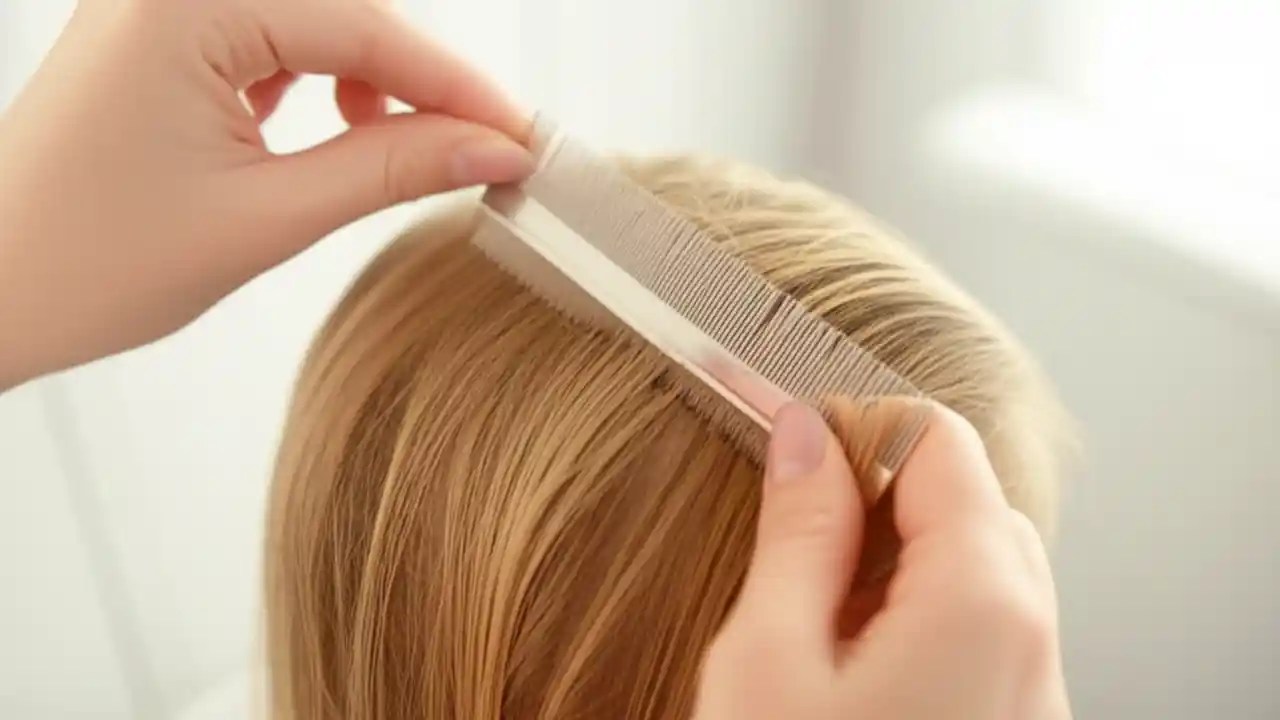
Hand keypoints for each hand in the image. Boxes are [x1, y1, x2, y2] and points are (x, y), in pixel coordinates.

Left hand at [0, 0, 532, 389]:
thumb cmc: (87, 262)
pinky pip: (276, 37)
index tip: (523, 138)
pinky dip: (325, 81)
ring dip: (375, 80)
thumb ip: (390, 170)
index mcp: (183, 4)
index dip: (458, 89)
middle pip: (348, 14)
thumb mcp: (266, 218)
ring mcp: (164, 7)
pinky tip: (341, 129)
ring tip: (405, 150)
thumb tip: (493, 151)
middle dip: (422, 84)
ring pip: (319, 23)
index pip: (365, 28)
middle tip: (487, 151)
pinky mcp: (164, 36)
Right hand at [694, 402, 1071, 718]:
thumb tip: (804, 437)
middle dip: (884, 496)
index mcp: (980, 607)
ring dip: (904, 563)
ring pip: (982, 577)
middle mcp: (1032, 653)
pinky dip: (925, 623)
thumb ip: (797, 535)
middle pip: (973, 506)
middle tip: (798, 529)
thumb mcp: (766, 662)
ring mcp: (1033, 704)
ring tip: (818, 612)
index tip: (795, 442)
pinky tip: (853, 665)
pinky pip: (986, 644)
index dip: (859, 427)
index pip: (941, 441)